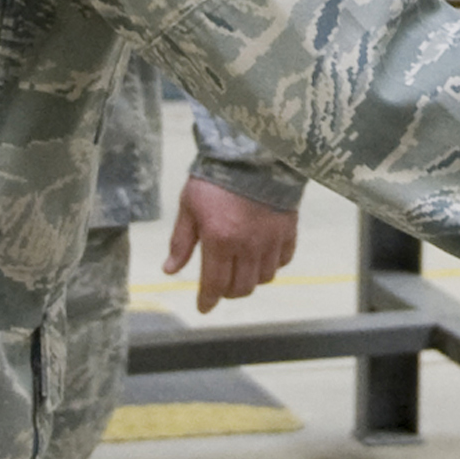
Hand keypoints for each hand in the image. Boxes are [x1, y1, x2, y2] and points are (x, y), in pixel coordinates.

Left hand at [164, 177, 300, 313]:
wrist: (254, 151)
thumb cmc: (216, 177)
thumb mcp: (189, 207)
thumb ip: (181, 241)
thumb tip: (170, 270)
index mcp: (220, 239)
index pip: (215, 284)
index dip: (208, 300)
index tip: (204, 307)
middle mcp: (248, 245)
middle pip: (242, 287)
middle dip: (228, 292)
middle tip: (220, 285)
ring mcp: (271, 238)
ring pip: (265, 278)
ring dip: (251, 279)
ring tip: (241, 269)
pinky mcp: (289, 229)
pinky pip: (284, 260)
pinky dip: (272, 264)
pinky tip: (262, 255)